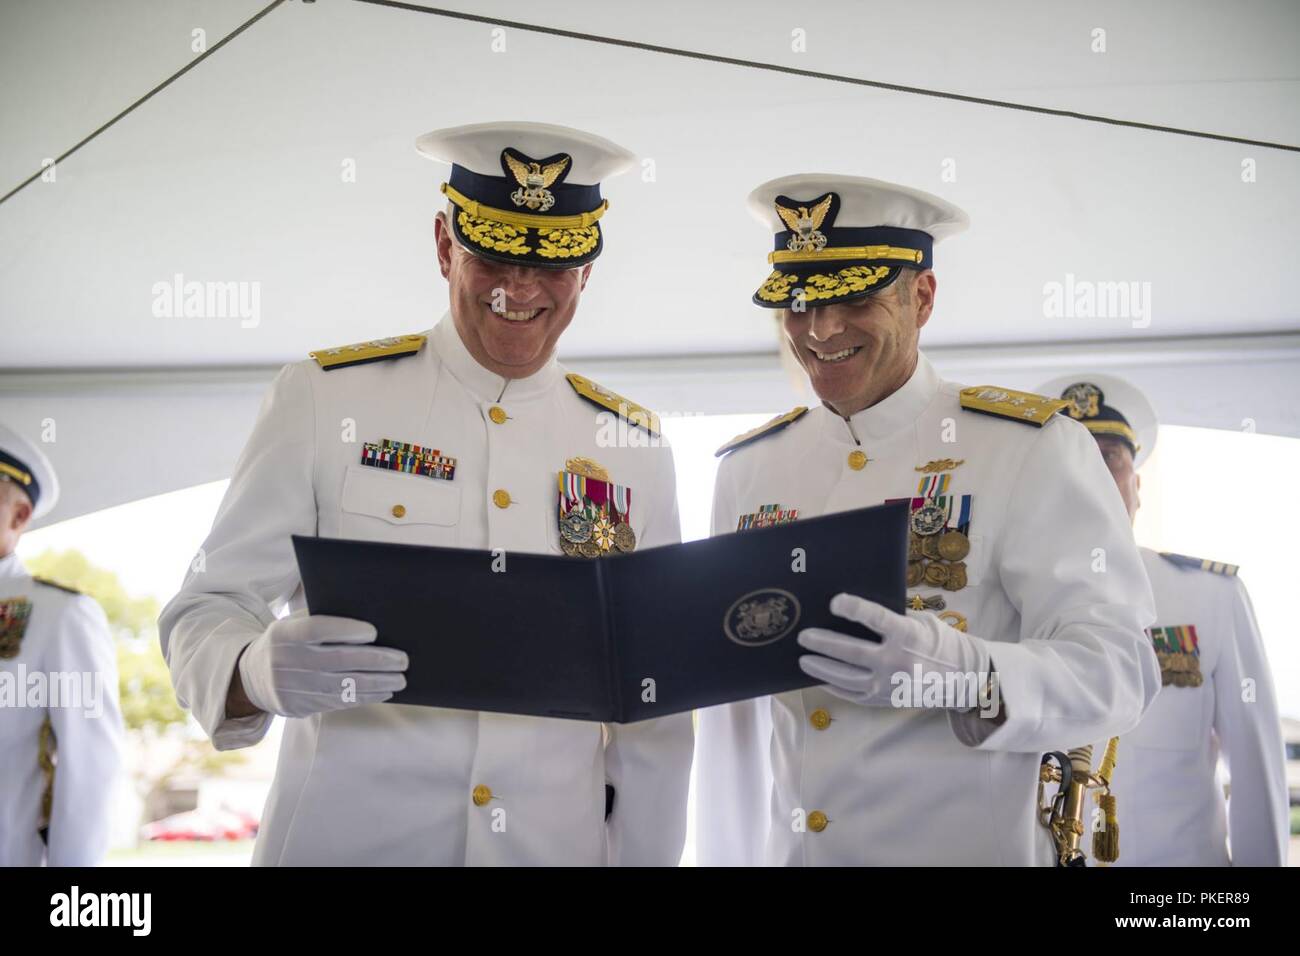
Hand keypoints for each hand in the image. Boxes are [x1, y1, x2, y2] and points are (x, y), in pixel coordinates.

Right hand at [236, 614, 407, 717]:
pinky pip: (337, 703)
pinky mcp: (298, 708)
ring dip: (376, 684)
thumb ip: (320, 617)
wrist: (252, 677)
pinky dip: (364, 697)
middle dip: (374, 661)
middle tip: (402, 660)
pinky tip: (383, 692)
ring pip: (341, 686)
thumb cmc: (287, 641)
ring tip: (400, 679)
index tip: (374, 632)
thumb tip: (367, 613)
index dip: (346, 630)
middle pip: (336, 661)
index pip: (316, 629)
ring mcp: (290, 688)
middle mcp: (284, 662)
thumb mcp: (292, 623)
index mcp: (283, 634)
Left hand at [797, 593, 990, 709]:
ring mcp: (890, 684)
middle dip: (823, 644)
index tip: (834, 602)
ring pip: (847, 678)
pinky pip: (853, 694)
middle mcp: (897, 661)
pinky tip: (820, 678)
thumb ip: (892, 617)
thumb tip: (855, 612)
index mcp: (908, 635)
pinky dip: (834, 686)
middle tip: (803, 637)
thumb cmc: (940, 642)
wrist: (963, 678)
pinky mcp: (885, 699)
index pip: (875, 618)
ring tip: (803, 660)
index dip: (853, 608)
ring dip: (821, 668)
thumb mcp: (922, 622)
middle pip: (852, 653)